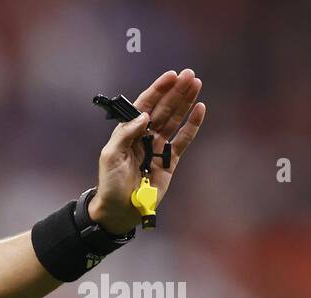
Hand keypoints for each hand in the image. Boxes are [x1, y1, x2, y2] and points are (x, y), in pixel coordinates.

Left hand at [90, 68, 207, 233]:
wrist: (119, 210)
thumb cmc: (110, 184)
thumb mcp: (111, 157)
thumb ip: (125, 134)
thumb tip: (144, 115)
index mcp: (128, 133)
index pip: (144, 105)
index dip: (157, 90)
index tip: (171, 76)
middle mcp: (144, 136)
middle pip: (163, 109)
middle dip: (176, 91)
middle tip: (190, 75)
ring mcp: (158, 147)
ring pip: (174, 120)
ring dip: (185, 102)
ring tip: (196, 84)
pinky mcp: (170, 161)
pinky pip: (183, 140)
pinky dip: (192, 125)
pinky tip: (200, 109)